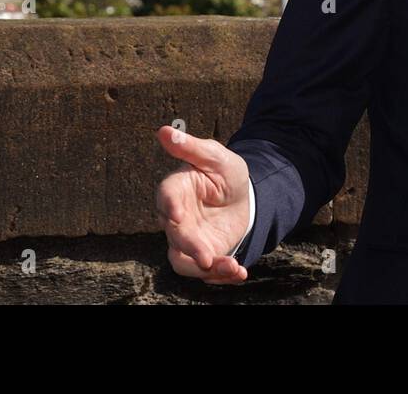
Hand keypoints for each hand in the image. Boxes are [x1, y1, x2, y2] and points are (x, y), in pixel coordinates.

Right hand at [155, 125, 252, 284]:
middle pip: (174, 234)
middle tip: (208, 257)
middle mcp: (176, 217)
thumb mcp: (215, 156)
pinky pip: (204, 270)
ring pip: (183, 260)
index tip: (175, 215)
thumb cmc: (225, 172)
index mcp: (176, 188)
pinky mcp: (202, 253)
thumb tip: (164, 131)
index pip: (166, 196)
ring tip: (231, 268)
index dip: (168, 205)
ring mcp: (187, 238)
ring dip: (204, 268)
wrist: (243, 197)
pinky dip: (221, 275)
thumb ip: (191, 148)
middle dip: (190, 247)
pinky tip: (240, 273)